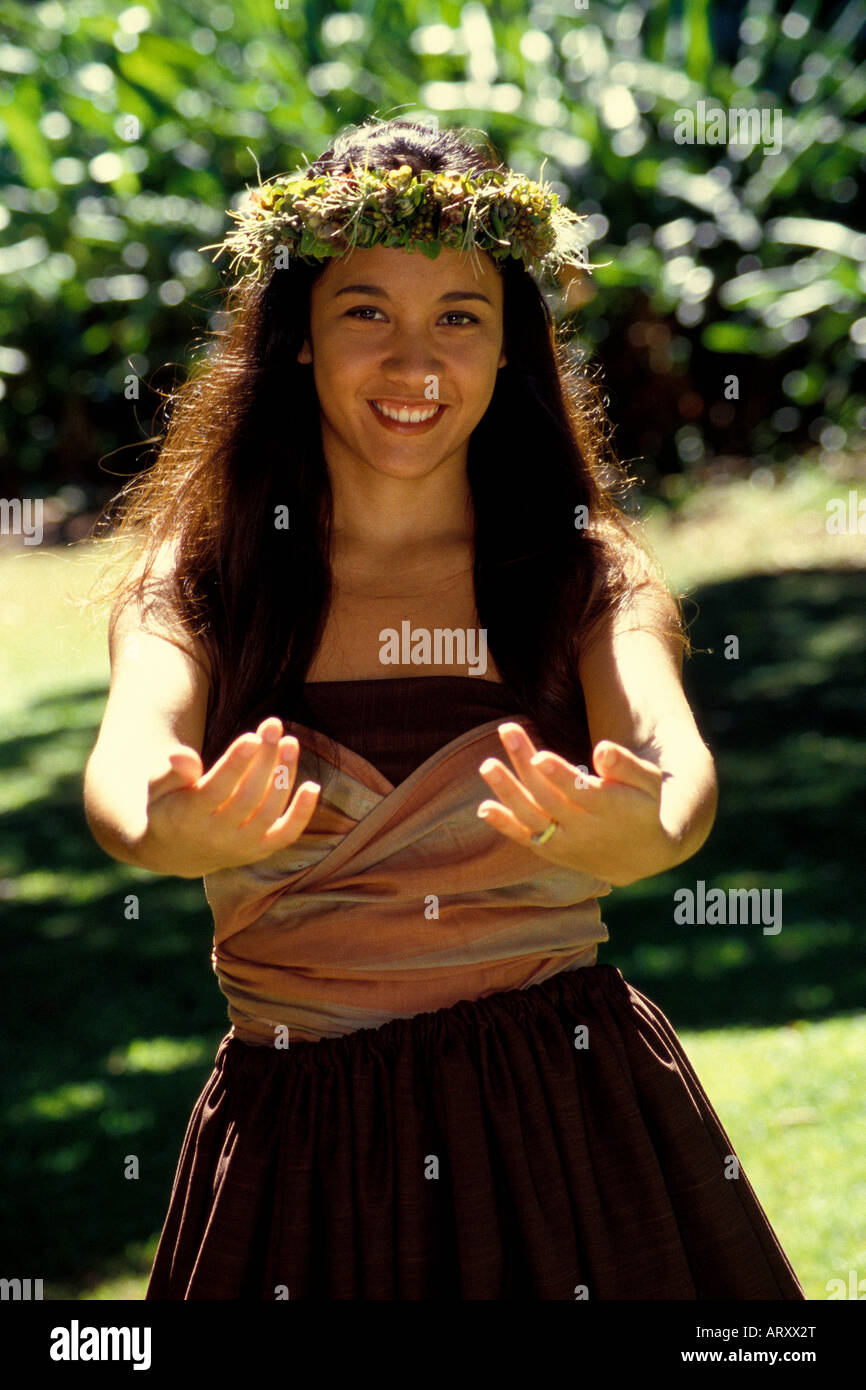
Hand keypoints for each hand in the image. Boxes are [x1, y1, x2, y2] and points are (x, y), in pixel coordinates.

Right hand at [141, 717, 320, 876]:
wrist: (175, 852)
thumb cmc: (167, 805)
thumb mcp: (157, 787)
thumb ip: (170, 772)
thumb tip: (183, 755)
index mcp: (187, 817)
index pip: (216, 790)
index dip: (236, 764)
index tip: (252, 737)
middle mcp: (215, 836)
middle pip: (247, 796)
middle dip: (264, 759)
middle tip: (273, 725)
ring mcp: (240, 847)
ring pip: (269, 812)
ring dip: (283, 776)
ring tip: (290, 742)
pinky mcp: (258, 851)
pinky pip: (285, 835)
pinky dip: (302, 813)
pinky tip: (313, 786)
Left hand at [477, 722, 670, 887]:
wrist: (639, 857)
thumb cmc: (643, 805)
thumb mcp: (649, 783)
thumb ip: (626, 765)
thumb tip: (602, 748)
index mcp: (611, 808)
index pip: (581, 792)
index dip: (560, 775)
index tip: (539, 756)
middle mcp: (584, 828)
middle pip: (548, 796)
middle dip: (525, 764)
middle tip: (507, 729)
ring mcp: (565, 842)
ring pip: (531, 817)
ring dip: (507, 792)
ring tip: (487, 765)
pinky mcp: (552, 850)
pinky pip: (525, 838)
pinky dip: (504, 825)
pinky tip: (483, 807)